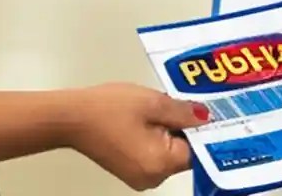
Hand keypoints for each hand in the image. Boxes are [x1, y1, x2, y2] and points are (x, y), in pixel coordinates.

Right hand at [66, 83, 211, 190]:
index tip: (211, 112)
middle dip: (184, 129)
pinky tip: (147, 118)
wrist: (70, 117)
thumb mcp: (152, 103)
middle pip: (183, 154)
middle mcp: (153, 178)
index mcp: (160, 164)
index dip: (203, 131)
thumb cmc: (109, 108)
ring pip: (168, 153)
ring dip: (169, 131)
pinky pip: (154, 154)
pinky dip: (155, 137)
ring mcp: (140, 177)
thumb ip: (183, 112)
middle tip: (182, 103)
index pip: (197, 151)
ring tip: (161, 107)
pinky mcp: (129, 171)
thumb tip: (206, 118)